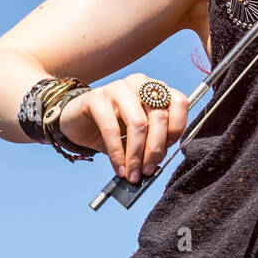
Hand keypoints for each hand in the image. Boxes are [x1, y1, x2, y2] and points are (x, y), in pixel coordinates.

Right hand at [58, 72, 188, 182]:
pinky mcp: (96, 97)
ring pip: (137, 123)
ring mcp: (118, 87)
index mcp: (155, 89)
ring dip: (136, 154)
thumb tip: (157, 163)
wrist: (78, 121)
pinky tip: (119, 168)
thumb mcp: (138, 134)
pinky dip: (117, 153)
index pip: (179, 102)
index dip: (177, 128)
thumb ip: (152, 142)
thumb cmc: (114, 128)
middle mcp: (139, 84)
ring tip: (133, 173)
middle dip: (155, 150)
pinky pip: (111, 129)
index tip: (169, 150)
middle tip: (148, 170)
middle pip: (159, 117)